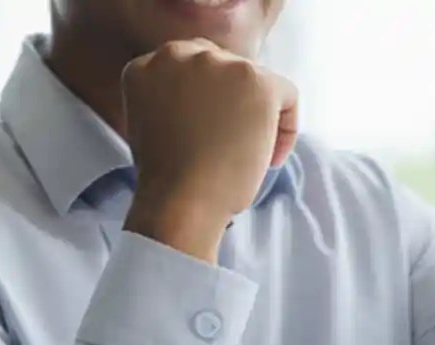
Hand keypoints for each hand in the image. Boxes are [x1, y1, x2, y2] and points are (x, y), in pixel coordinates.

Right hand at [122, 39, 298, 261]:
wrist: (181, 200)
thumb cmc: (168, 179)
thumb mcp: (154, 125)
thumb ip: (174, 100)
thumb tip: (212, 102)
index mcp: (147, 65)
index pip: (190, 67)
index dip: (209, 100)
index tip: (213, 132)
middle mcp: (180, 54)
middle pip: (224, 67)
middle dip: (234, 102)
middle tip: (234, 142)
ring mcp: (218, 64)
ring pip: (255, 81)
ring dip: (258, 115)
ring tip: (250, 154)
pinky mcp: (255, 81)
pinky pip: (287, 95)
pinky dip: (287, 127)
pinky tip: (271, 158)